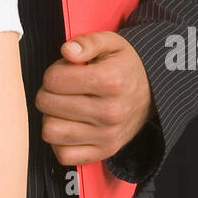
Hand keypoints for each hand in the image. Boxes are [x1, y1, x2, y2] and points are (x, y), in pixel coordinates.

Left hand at [35, 31, 151, 165]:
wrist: (150, 92)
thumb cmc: (123, 66)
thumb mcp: (111, 43)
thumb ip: (87, 42)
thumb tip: (67, 51)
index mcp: (109, 81)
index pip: (53, 80)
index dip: (52, 72)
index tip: (64, 72)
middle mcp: (109, 111)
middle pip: (47, 104)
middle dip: (48, 92)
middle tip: (62, 89)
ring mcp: (106, 135)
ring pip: (51, 131)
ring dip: (50, 117)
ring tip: (64, 107)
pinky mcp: (104, 152)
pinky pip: (64, 155)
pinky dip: (59, 142)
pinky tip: (68, 125)